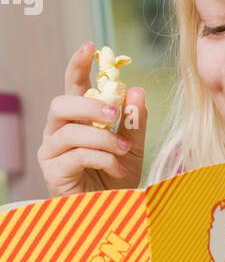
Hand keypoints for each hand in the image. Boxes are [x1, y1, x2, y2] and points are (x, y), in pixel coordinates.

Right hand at [37, 42, 148, 196]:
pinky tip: (119, 169)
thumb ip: (134, 120)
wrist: (110, 215)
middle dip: (88, 105)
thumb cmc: (116, 179)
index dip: (78, 64)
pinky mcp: (52, 173)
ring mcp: (51, 153)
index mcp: (76, 120)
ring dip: (102, 138)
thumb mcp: (132, 146)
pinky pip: (76, 156)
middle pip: (61, 104)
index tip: (91, 46)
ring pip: (70, 131)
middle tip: (113, 112)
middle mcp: (57, 132)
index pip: (71, 85)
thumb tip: (137, 90)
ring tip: (123, 149)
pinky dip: (103, 159)